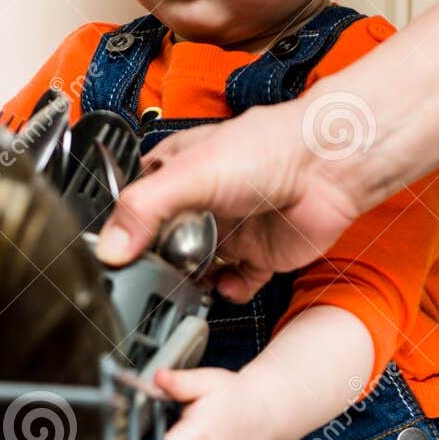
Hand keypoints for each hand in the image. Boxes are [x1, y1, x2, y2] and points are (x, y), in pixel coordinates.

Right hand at [96, 99, 364, 301]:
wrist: (328, 165)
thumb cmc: (266, 148)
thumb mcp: (188, 173)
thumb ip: (142, 210)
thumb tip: (110, 250)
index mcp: (175, 172)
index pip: (134, 209)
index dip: (124, 234)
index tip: (116, 259)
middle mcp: (200, 203)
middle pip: (163, 246)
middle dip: (158, 265)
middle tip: (155, 276)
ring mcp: (229, 230)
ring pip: (197, 269)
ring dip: (191, 283)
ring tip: (187, 286)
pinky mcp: (258, 255)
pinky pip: (236, 285)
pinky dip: (230, 292)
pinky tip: (228, 285)